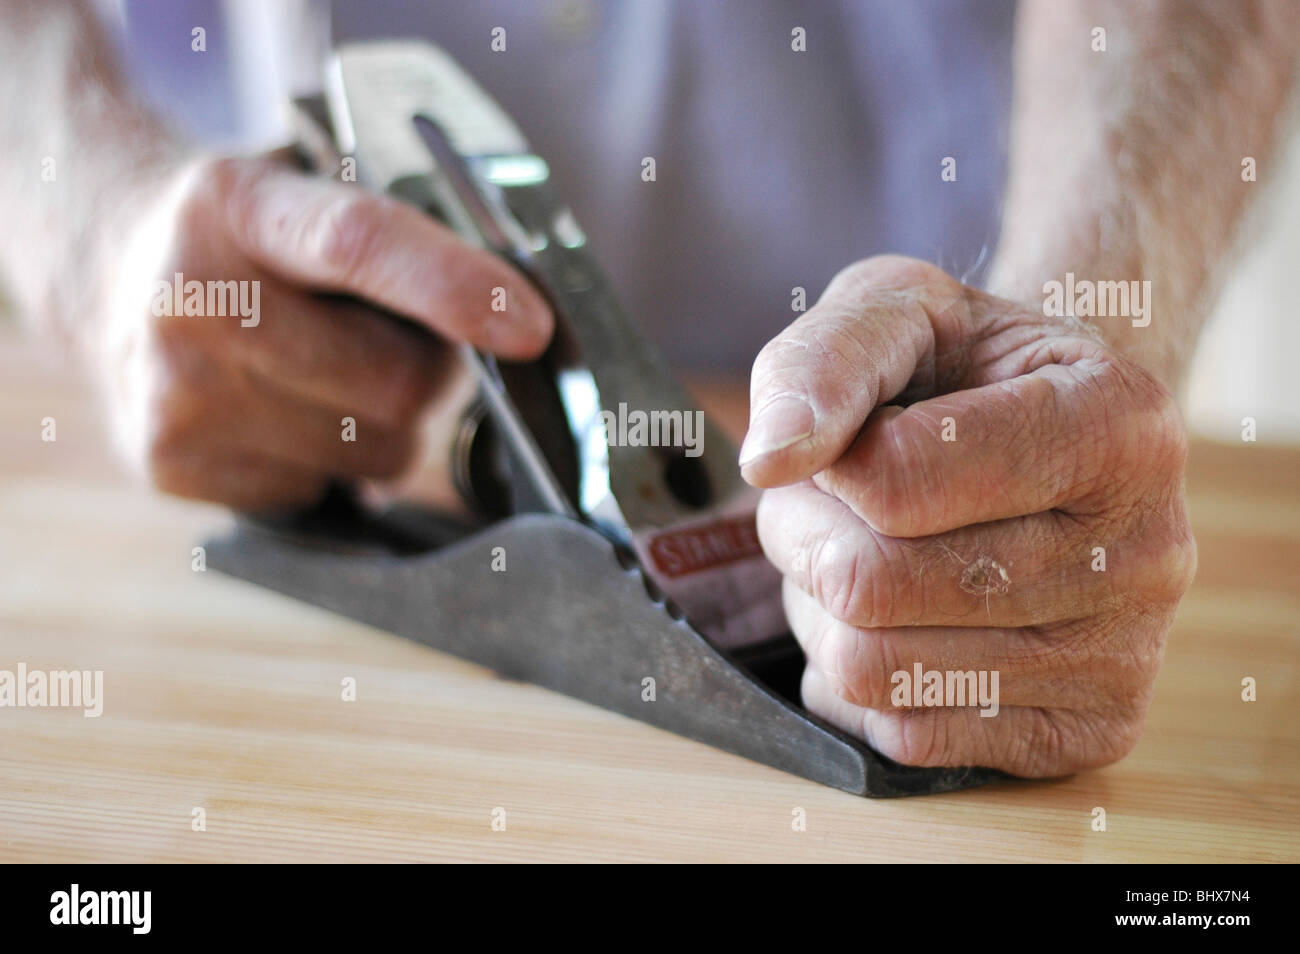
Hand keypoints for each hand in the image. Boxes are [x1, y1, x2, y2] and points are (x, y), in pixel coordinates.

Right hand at [95, 153, 552, 509]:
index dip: (455, 289)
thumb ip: (399, 244)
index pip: (360, 243)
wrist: (107, 266)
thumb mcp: (303, 193)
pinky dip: (326, 463)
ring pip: (375, 454)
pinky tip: (278, 413)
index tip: (529, 328)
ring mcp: (176, 393)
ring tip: (320, 374)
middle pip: (393, 384)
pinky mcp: (170, 464)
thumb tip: (512, 330)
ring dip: (381, 426)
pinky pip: (323, 492)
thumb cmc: (243, 237)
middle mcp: (194, 300)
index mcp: (240, 206)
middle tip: (387, 342)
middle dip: (425, 375)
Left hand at [743, 256, 1195, 776]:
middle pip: (872, 586)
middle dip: (805, 534)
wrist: (1049, 434)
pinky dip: (859, 679)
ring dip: (821, 608)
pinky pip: (902, 736)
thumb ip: (824, 361)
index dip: (829, 460)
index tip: (848, 437)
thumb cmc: (964, 370)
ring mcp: (1123, 657)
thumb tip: (770, 459)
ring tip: (860, 551)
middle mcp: (1148, 552)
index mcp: (1121, 425)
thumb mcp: (896, 310)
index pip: (893, 481)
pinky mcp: (1088, 734)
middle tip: (823, 501)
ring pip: (870, 670)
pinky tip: (897, 621)